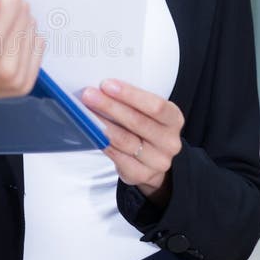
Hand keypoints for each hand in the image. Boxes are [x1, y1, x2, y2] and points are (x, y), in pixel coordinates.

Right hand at [0, 0, 46, 112]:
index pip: (12, 2)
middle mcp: (6, 67)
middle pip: (24, 14)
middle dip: (5, 12)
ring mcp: (18, 78)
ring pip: (32, 27)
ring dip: (14, 26)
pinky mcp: (25, 83)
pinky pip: (38, 45)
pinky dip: (22, 41)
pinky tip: (3, 47)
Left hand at [81, 79, 183, 207]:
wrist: (153, 161)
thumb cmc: (146, 129)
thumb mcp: (148, 113)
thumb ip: (132, 102)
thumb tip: (102, 89)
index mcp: (174, 119)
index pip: (155, 105)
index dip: (130, 95)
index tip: (107, 85)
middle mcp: (170, 141)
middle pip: (137, 122)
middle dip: (110, 106)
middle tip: (89, 95)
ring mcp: (158, 161)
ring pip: (125, 140)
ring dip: (102, 125)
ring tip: (85, 113)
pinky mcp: (142, 174)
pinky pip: (118, 157)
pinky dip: (103, 143)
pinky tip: (92, 133)